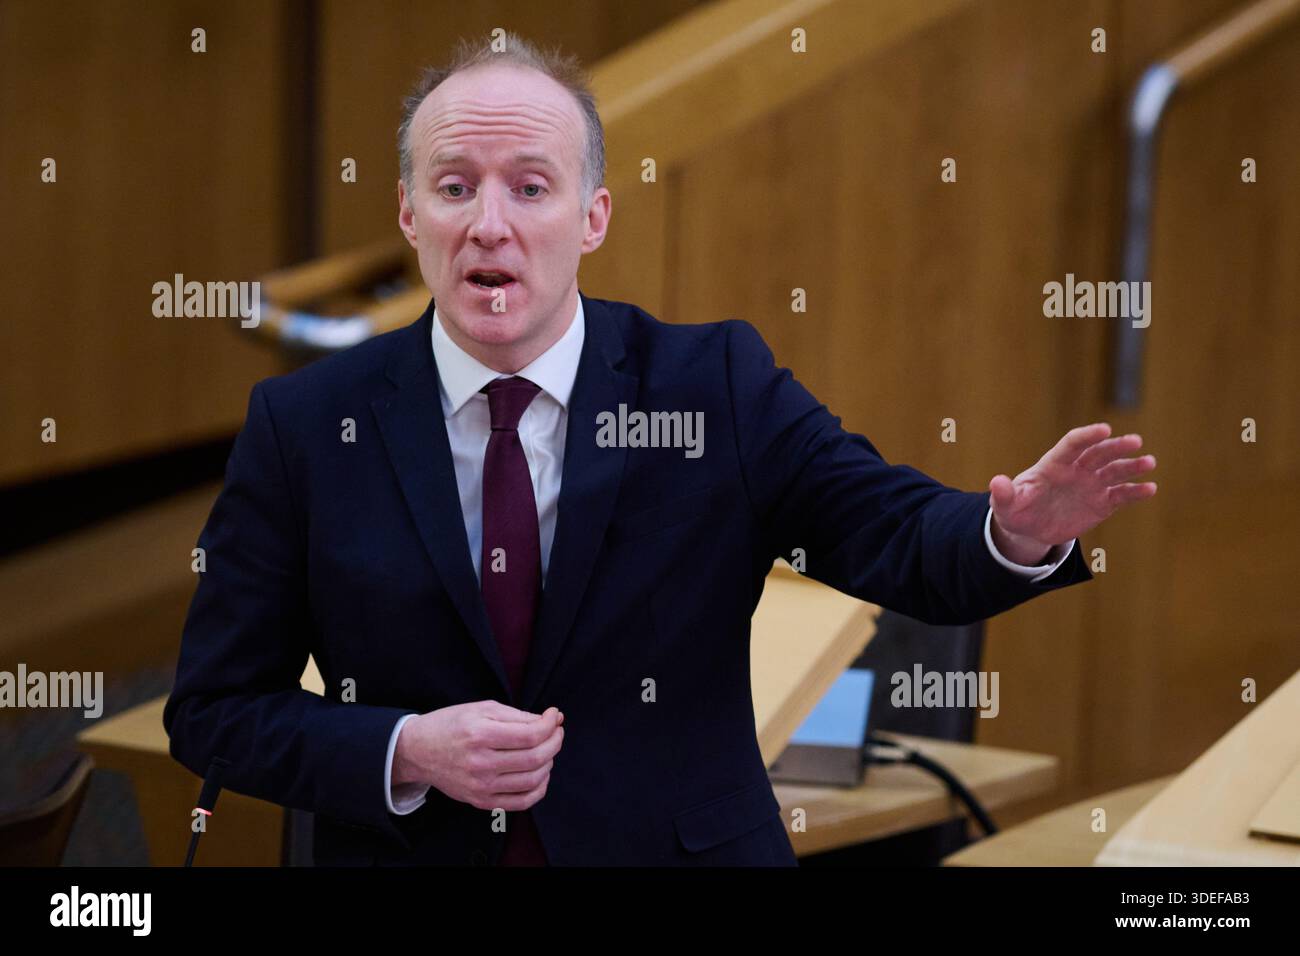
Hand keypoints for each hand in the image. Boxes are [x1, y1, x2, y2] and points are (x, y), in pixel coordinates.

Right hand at [392, 700, 564, 811]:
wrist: (418, 751)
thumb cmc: (450, 725)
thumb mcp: (481, 708)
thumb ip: (517, 715)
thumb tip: (550, 719)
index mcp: (480, 734)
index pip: (530, 735)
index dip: (550, 725)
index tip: (554, 717)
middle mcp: (480, 763)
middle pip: (535, 758)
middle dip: (555, 742)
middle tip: (556, 732)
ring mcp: (481, 786)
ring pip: (532, 780)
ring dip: (549, 763)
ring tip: (546, 750)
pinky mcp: (481, 801)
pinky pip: (521, 802)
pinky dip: (539, 788)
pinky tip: (540, 774)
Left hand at [988, 422, 1156, 561]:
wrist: (1029, 529)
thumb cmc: (1016, 509)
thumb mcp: (1006, 505)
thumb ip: (1004, 493)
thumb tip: (996, 482)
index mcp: (1054, 464)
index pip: (1072, 444)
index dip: (1087, 436)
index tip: (1104, 429)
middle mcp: (1077, 470)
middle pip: (1098, 454)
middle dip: (1116, 447)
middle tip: (1135, 442)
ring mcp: (1091, 485)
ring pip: (1114, 472)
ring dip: (1132, 467)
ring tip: (1148, 462)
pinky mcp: (1101, 503)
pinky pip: (1121, 495)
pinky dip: (1135, 492)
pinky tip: (1150, 489)